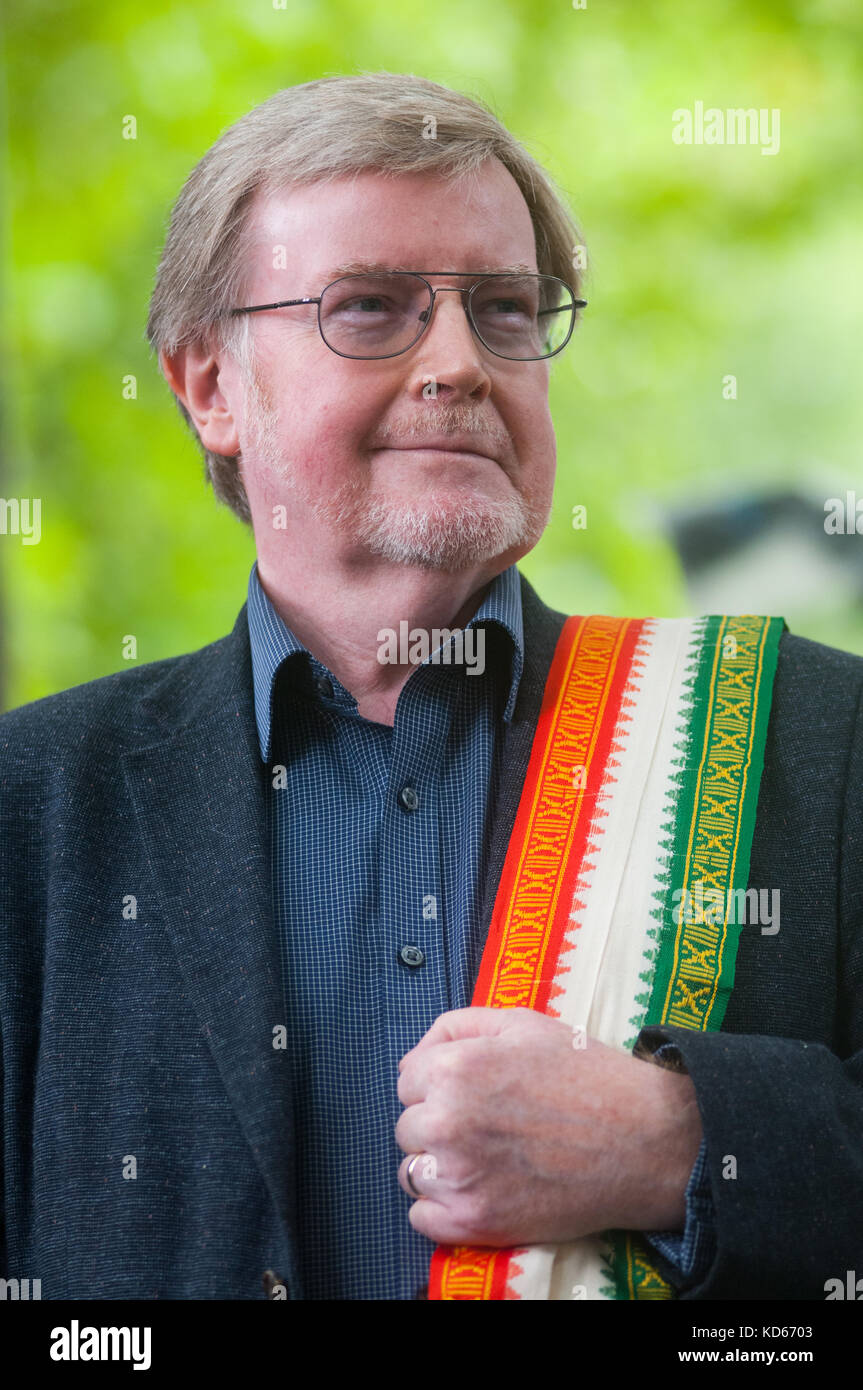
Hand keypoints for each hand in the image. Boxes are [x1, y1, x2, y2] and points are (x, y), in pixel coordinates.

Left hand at [395, 1006, 702, 1247]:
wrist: (646, 1139)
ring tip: (487, 1158)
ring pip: (413, 1171)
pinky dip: (444, 1209)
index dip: (440, 1083)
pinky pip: (423, 1218)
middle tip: (488, 1125)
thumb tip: (412, 1060)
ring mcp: (460, 1176)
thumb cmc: (589, 1077)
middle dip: (439, 1123)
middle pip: (408, 1126)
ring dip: (440, 1165)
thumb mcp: (524, 1024)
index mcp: (454, 1068)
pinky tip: (480, 1190)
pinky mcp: (476, 1221)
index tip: (473, 1093)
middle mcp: (448, 1121)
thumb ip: (458, 1028)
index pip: (407, 1080)